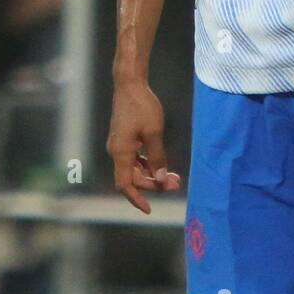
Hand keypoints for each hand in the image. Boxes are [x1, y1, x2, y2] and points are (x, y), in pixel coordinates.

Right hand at [107, 79, 180, 213]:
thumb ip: (158, 158)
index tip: (150, 209)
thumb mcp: (154, 133)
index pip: (125, 185)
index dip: (136, 199)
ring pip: (135, 169)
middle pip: (133, 178)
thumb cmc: (142, 106)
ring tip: (174, 177)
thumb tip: (161, 179)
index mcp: (121, 152)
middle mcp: (116, 151)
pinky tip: (162, 165)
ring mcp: (119, 145)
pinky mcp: (124, 139)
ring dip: (153, 175)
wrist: (130, 84)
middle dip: (154, 184)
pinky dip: (148, 165)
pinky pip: (134, 159)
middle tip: (177, 184)